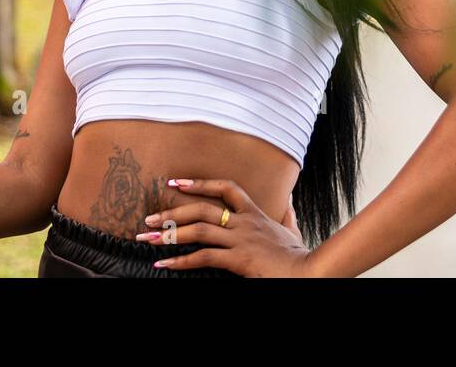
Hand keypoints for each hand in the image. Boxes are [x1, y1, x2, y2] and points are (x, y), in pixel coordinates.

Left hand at [138, 178, 315, 276]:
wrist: (308, 272)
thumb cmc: (298, 255)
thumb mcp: (292, 230)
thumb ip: (286, 215)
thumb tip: (289, 202)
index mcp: (255, 213)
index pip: (225, 187)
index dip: (200, 183)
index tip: (176, 182)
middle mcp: (244, 222)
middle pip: (203, 208)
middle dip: (172, 213)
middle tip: (148, 219)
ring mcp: (241, 239)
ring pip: (199, 230)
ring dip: (169, 235)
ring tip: (147, 239)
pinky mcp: (238, 259)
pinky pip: (204, 257)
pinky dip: (181, 261)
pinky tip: (164, 264)